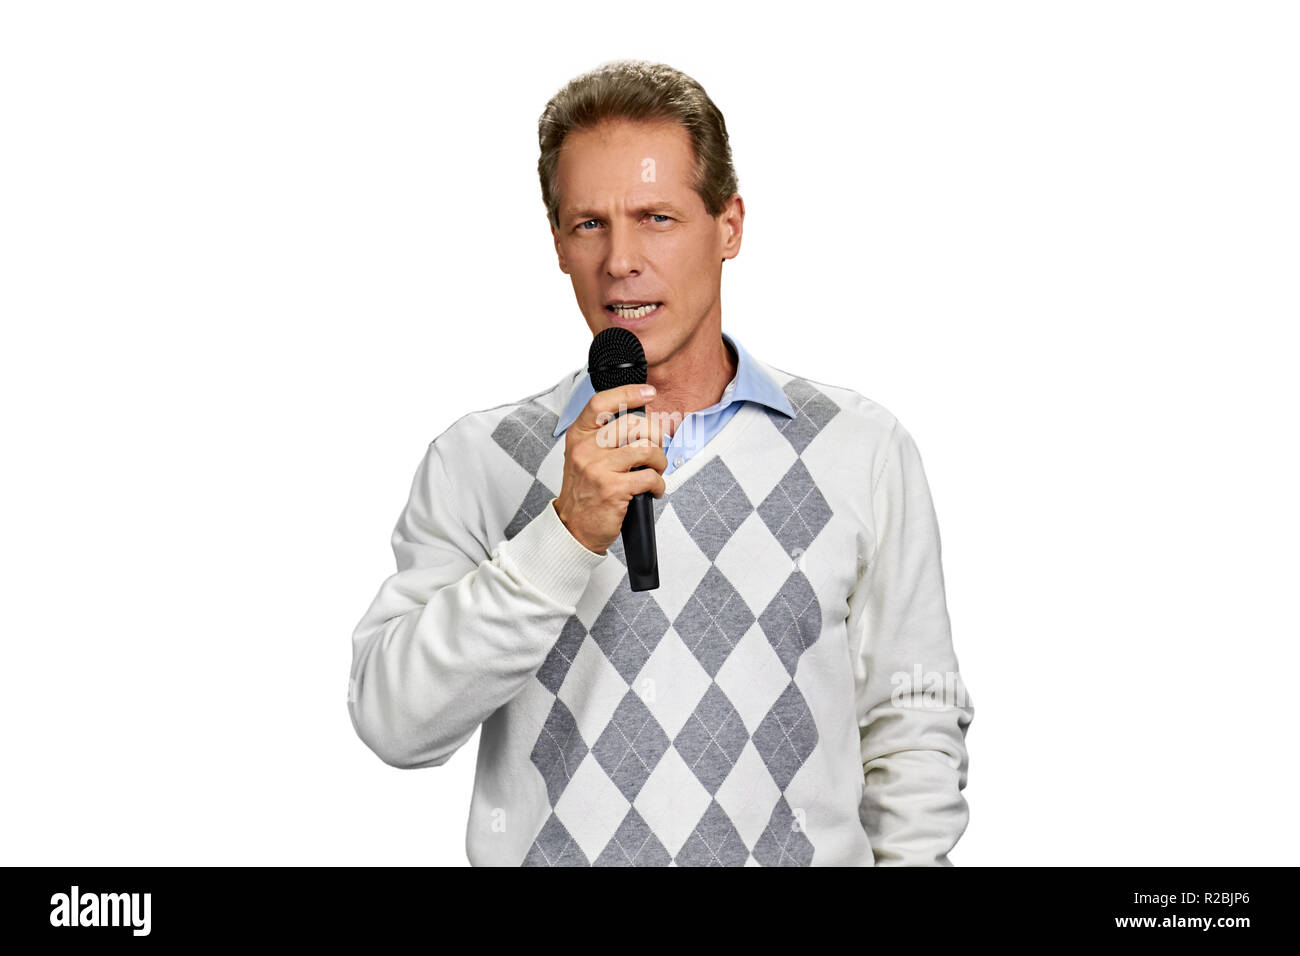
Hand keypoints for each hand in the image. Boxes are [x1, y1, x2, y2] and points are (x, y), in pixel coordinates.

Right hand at [553, 383, 667, 554]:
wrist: (574, 528)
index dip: (628, 393)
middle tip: (657, 448)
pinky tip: (652, 490)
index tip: (648, 393)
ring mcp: (598, 469)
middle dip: (655, 435)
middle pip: (633, 424)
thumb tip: (642, 422)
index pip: (601, 404)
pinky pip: (649, 477)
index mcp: (578, 436)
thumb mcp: (584, 457)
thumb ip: (604, 437)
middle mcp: (585, 449)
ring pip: (646, 449)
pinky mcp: (612, 489)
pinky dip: (658, 484)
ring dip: (659, 461)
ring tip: (655, 471)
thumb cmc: (584, 492)